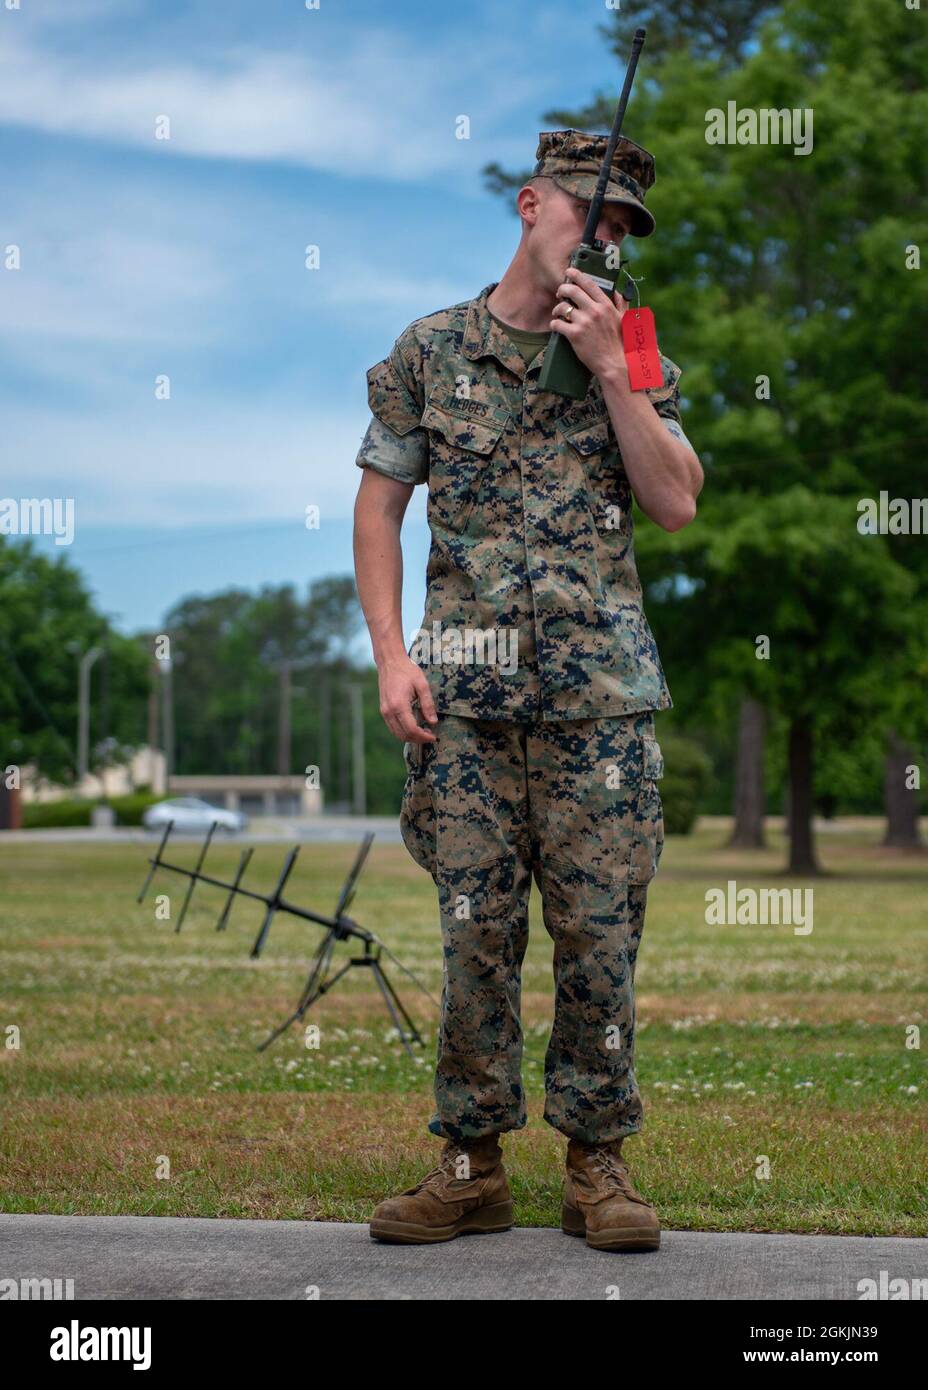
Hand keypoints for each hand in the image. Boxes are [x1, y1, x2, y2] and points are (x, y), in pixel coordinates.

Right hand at [378, 654, 437, 743]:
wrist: (390, 662)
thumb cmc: (407, 671)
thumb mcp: (422, 685)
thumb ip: (428, 704)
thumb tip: (433, 722)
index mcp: (399, 705)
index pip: (411, 729)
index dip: (423, 736)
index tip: (434, 737)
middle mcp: (389, 711)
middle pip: (403, 735)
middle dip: (418, 739)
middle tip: (431, 735)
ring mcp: (384, 711)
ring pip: (397, 734)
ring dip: (410, 737)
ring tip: (424, 732)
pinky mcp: (384, 710)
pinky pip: (393, 727)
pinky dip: (403, 731)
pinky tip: (414, 726)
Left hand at [550, 265, 630, 389]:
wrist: (613, 363)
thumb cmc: (619, 343)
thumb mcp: (624, 320)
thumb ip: (621, 304)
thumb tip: (618, 292)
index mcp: (606, 305)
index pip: (589, 284)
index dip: (576, 275)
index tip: (569, 272)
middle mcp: (594, 311)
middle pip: (572, 291)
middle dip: (562, 289)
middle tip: (560, 293)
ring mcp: (584, 322)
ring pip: (562, 307)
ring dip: (557, 309)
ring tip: (557, 313)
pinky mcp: (574, 335)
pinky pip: (557, 324)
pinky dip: (554, 324)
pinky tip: (556, 326)